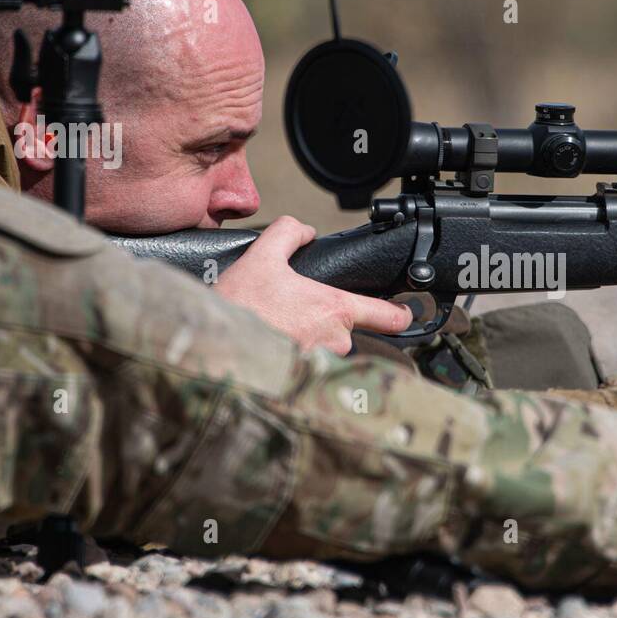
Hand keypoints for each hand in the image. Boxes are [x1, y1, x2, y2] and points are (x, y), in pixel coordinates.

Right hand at [216, 216, 412, 353]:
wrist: (212, 349)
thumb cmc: (238, 307)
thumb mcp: (261, 257)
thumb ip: (287, 235)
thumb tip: (304, 231)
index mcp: (335, 309)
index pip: (387, 317)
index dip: (399, 315)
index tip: (404, 314)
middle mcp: (336, 342)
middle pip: (346, 331)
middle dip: (323, 323)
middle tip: (291, 315)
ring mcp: (322, 367)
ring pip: (327, 351)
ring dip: (309, 343)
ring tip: (277, 332)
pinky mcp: (305, 386)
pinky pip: (311, 371)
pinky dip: (296, 361)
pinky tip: (274, 351)